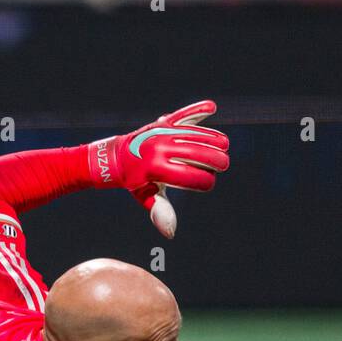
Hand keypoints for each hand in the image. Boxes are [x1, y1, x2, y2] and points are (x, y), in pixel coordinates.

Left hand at [86, 100, 229, 238]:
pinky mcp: (163, 122)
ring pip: (193, 134)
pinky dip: (196, 110)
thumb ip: (159, 211)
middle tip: (224, 165)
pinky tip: (211, 107)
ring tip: (225, 146)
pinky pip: (182, 115)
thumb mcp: (145, 196)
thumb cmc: (136, 181)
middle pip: (195, 153)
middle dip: (215, 159)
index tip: (210, 184)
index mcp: (155, 169)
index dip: (203, 181)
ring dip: (213, 138)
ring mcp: (161, 133)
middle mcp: (159, 148)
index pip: (188, 176)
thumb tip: (170, 233)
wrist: (116, 157)